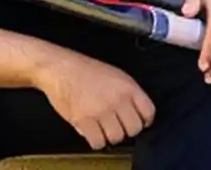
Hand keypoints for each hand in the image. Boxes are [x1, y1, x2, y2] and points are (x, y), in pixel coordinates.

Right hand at [33, 50, 155, 149]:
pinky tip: (93, 134)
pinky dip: (96, 141)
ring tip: (104, 130)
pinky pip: (98, 142)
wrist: (61, 69)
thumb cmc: (86, 70)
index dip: (144, 121)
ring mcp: (101, 111)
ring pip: (117, 138)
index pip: (148, 112)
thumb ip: (129, 93)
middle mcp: (117, 99)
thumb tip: (137, 112)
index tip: (139, 122)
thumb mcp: (117, 75)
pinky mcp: (84, 120)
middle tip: (118, 127)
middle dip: (127, 130)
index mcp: (128, 87)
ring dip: (111, 137)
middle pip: (134, 128)